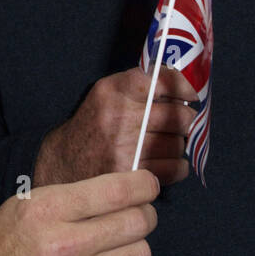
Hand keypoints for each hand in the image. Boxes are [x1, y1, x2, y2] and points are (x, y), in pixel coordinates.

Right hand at [0, 170, 160, 255]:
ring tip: (117, 243)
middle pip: (136, 223)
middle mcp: (63, 246)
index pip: (118, 192)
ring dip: (135, 244)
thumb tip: (130, 189)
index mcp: (48, 210)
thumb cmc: (6, 240)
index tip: (147, 185)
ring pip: (141, 254)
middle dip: (144, 213)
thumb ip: (78, 195)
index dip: (144, 185)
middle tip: (137, 213)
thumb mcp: (31, 201)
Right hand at [35, 67, 196, 187]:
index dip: (183, 87)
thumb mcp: (107, 93)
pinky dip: (177, 167)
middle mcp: (118, 117)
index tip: (190, 95)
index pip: (161, 80)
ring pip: (178, 144)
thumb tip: (185, 86)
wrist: (63, 161)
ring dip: (178, 144)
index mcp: (113, 91)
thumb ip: (140, 84)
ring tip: (164, 144)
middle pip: (178, 116)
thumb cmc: (94, 125)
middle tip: (178, 122)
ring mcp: (124, 148)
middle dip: (184, 119)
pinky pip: (174, 168)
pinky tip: (165, 163)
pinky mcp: (129, 175)